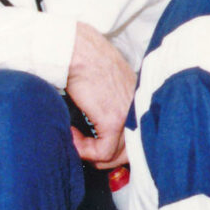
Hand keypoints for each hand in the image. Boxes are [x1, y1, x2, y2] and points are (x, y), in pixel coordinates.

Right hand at [66, 23, 133, 168]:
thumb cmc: (83, 63)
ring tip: (73, 139)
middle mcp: (138, 109)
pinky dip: (84, 150)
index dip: (115, 150)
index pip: (136, 138)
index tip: (94, 147)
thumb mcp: (102, 87)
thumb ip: (106, 107)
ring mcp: (128, 115)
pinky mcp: (114, 120)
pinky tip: (71, 135)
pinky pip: (102, 151)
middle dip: (104, 159)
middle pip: (129, 152)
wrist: (76, 50)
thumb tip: (95, 133)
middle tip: (83, 150)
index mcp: (138, 101)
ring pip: (115, 155)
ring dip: (89, 154)